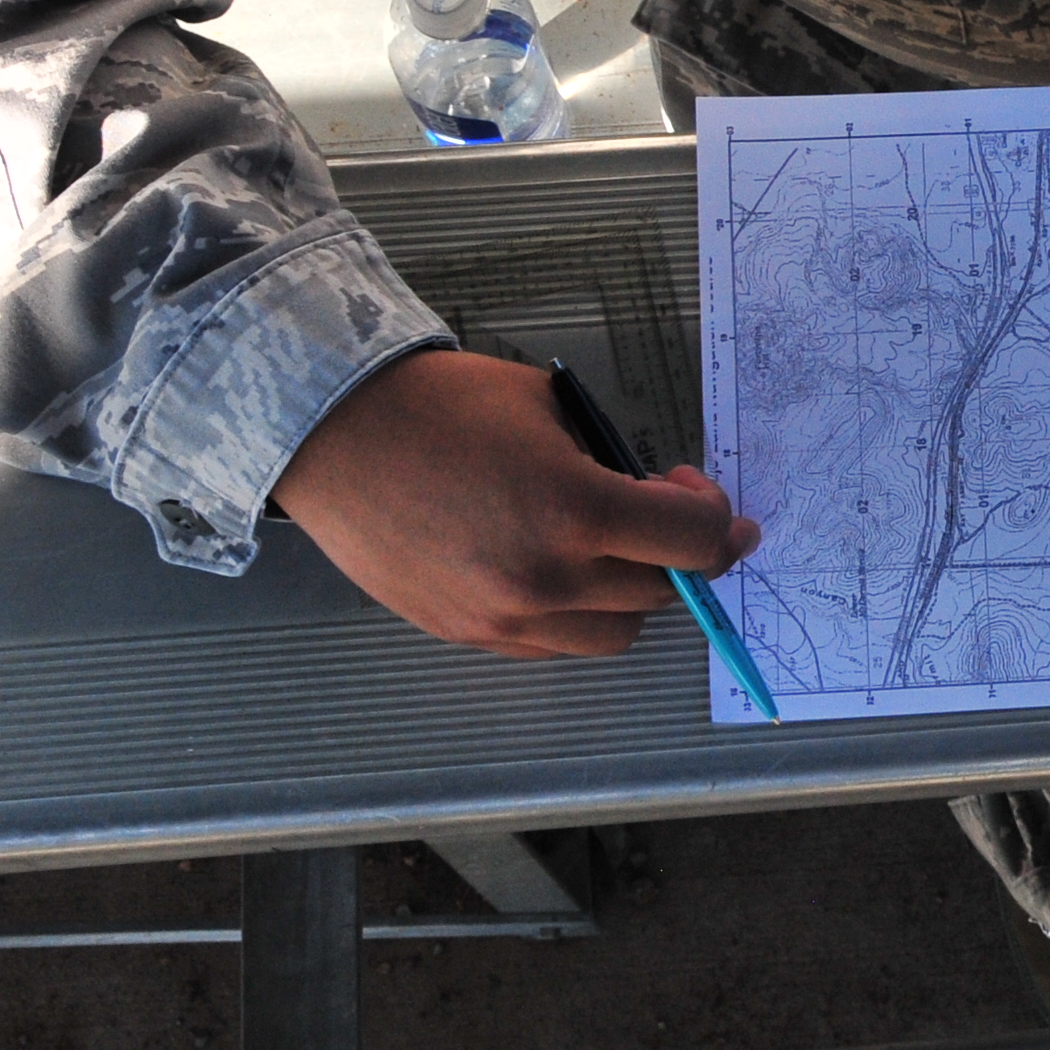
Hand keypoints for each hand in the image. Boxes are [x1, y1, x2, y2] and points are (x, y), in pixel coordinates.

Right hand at [276, 349, 757, 657]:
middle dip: (676, 553)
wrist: (333, 434)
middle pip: (660, 593)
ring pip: (612, 634)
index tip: (699, 496)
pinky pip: (551, 645)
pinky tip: (555, 568)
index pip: (693, 543)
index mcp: (574, 509)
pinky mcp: (464, 634)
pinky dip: (572, 615)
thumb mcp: (552, 409)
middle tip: (660, 511)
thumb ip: (613, 463)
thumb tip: (655, 499)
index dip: (716, 519)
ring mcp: (502, 616)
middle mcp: (545, 578)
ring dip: (629, 594)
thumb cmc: (441, 405)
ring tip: (606, 547)